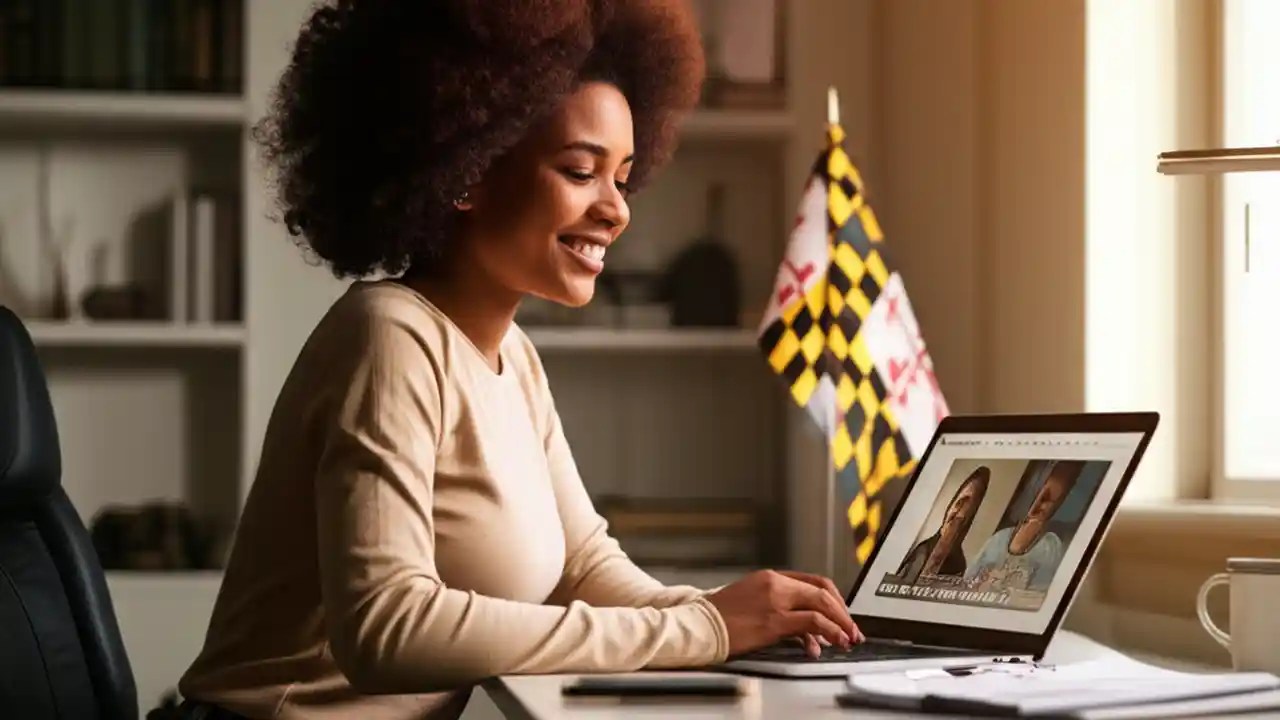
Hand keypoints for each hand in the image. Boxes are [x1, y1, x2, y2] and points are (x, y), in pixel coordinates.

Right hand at [705, 569, 863, 658]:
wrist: (698, 625)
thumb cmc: (720, 618)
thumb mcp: (752, 603)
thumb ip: (780, 609)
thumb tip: (806, 631)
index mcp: (770, 577)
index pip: (814, 581)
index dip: (834, 599)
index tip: (841, 614)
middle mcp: (775, 584)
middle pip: (823, 590)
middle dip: (842, 611)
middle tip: (851, 629)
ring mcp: (775, 600)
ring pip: (822, 604)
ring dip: (840, 623)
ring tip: (847, 638)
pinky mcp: (773, 620)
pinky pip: (812, 622)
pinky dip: (829, 631)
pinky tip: (832, 642)